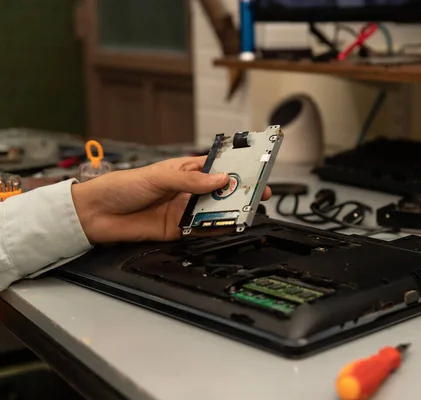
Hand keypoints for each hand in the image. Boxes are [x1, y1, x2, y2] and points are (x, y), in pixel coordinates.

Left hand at [71, 156, 270, 242]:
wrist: (95, 214)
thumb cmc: (121, 186)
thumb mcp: (158, 177)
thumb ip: (190, 181)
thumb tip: (219, 179)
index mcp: (183, 171)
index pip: (215, 167)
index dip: (235, 168)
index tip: (253, 169)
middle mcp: (186, 190)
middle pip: (219, 191)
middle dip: (238, 192)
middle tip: (256, 193)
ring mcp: (183, 210)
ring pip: (213, 211)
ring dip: (229, 211)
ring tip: (244, 211)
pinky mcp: (177, 230)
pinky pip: (201, 230)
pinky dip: (215, 228)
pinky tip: (226, 226)